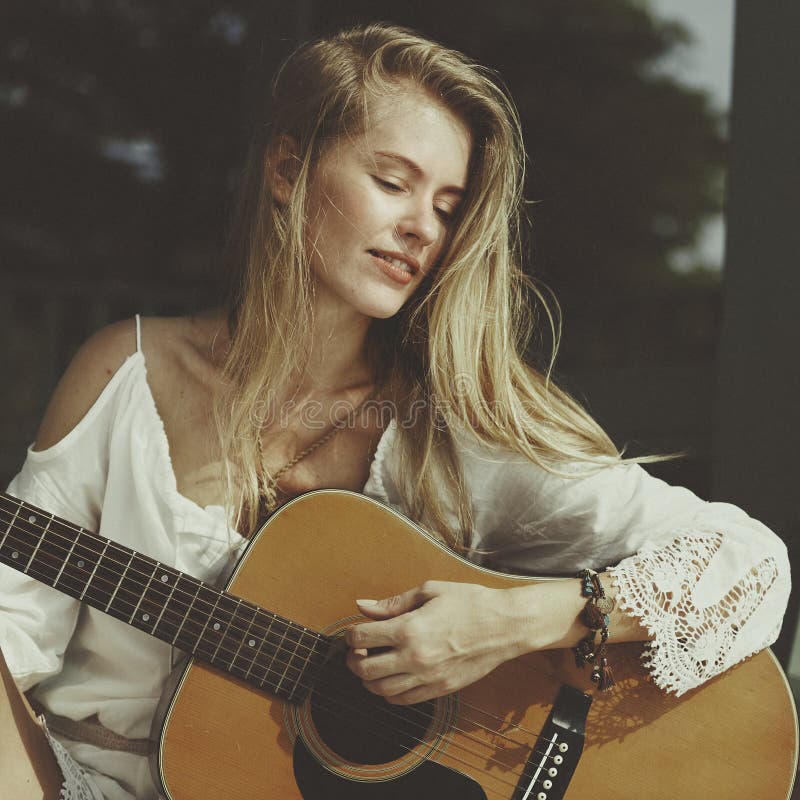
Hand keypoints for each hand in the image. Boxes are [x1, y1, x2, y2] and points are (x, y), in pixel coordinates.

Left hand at [344, 580, 527, 704]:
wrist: (503, 626)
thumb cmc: (469, 603)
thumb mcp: (429, 591)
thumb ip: (393, 602)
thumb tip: (363, 606)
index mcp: (410, 629)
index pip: (362, 638)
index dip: (351, 635)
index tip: (355, 631)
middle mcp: (415, 657)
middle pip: (365, 670)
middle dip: (353, 660)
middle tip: (357, 652)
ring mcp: (427, 677)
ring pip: (381, 690)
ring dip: (368, 680)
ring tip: (372, 665)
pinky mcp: (439, 690)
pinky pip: (403, 701)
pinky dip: (389, 693)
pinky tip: (392, 678)